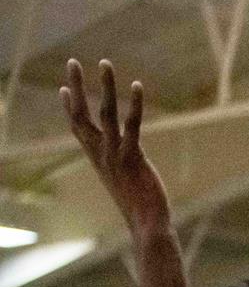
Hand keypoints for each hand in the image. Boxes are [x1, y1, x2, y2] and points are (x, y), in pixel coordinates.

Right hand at [61, 60, 172, 239]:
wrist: (146, 225)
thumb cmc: (139, 206)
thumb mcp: (123, 182)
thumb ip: (120, 168)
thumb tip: (125, 164)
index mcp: (97, 158)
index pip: (78, 128)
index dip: (70, 107)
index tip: (65, 88)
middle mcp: (101, 153)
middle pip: (81, 114)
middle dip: (76, 86)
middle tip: (72, 61)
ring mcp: (114, 154)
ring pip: (105, 113)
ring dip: (104, 86)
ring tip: (104, 62)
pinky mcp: (132, 157)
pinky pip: (131, 125)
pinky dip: (134, 104)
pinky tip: (136, 85)